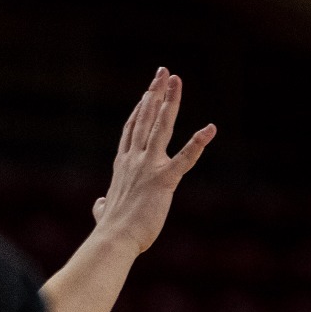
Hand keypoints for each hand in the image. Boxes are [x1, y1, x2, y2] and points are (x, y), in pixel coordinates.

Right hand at [90, 68, 214, 253]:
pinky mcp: (164, 180)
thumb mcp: (103, 212)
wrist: (114, 239)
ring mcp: (148, 167)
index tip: (147, 92)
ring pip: (160, 127)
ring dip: (169, 102)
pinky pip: (185, 158)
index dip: (141, 108)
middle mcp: (134, 159)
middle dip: (155, 93)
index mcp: (123, 164)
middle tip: (164, 72)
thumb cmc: (111, 230)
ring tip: (176, 80)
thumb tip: (100, 204)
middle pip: (145, 118)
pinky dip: (199, 143)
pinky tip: (210, 129)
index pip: (132, 129)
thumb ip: (102, 204)